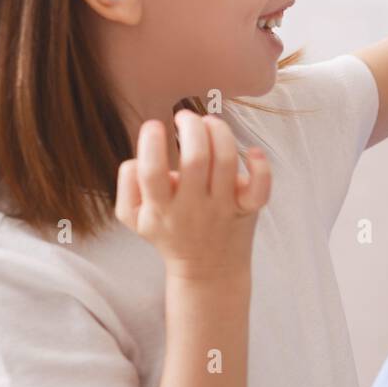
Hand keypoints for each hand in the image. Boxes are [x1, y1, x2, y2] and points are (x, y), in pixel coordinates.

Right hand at [115, 110, 270, 280]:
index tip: (154, 125)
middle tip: (185, 116)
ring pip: (226, 162)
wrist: (206, 270)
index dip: (151, 144)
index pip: (151, 172)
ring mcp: (223, 208)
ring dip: (219, 132)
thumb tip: (138, 156)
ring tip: (209, 122)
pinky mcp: (247, 209)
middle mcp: (193, 207)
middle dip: (191, 127)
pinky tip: (251, 151)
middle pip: (196, 159)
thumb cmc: (168, 232)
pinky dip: (261, 167)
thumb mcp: (133, 217)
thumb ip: (127, 184)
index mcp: (160, 208)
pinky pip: (260, 190)